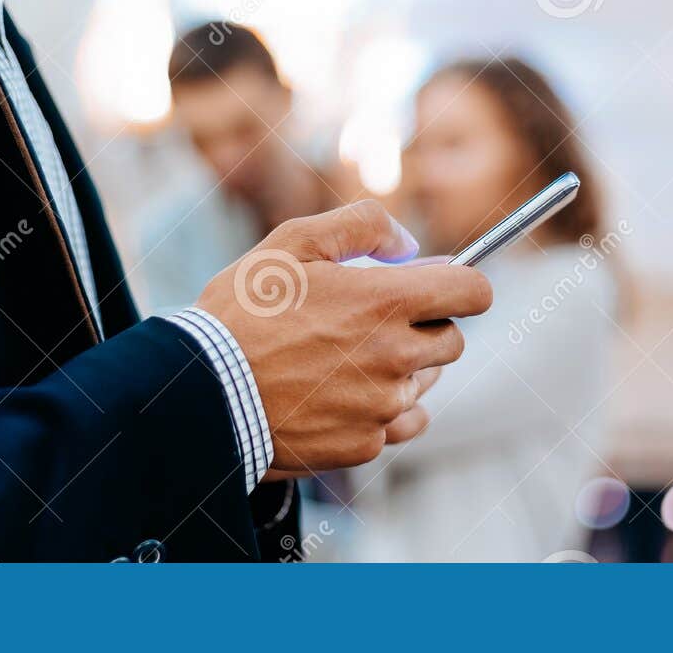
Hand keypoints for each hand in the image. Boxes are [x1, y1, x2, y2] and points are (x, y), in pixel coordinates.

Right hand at [198, 200, 490, 472]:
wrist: (199, 394)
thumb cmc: (241, 313)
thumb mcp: (292, 242)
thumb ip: (362, 226)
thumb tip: (409, 244)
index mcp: (386, 302)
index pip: (473, 292)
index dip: (460, 283)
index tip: (437, 284)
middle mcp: (395, 358)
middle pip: (450, 340)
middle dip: (422, 325)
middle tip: (368, 319)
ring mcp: (382, 407)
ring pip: (423, 383)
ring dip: (400, 367)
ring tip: (340, 358)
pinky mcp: (364, 445)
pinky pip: (397, 423)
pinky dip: (379, 410)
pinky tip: (338, 395)